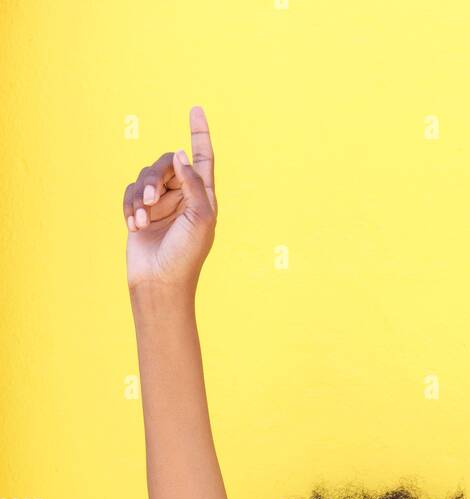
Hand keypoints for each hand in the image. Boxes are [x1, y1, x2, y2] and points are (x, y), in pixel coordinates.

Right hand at [123, 105, 216, 293]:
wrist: (160, 283)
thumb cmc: (186, 255)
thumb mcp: (200, 218)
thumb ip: (193, 184)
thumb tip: (180, 154)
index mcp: (202, 197)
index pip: (202, 158)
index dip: (199, 134)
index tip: (195, 109)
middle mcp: (182, 197)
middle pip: (166, 164)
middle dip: (156, 178)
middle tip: (152, 200)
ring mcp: (160, 204)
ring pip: (145, 177)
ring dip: (141, 197)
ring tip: (143, 221)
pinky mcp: (140, 212)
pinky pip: (130, 193)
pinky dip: (131, 207)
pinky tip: (134, 226)